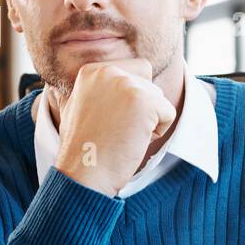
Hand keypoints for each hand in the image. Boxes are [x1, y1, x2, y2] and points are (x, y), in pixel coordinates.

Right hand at [52, 58, 176, 196]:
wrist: (83, 173)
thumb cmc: (82, 148)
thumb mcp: (75, 109)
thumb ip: (89, 91)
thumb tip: (79, 85)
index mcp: (92, 70)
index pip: (136, 70)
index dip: (131, 99)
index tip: (110, 119)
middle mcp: (108, 71)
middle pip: (150, 82)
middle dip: (143, 107)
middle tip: (118, 129)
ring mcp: (126, 84)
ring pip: (159, 98)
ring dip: (149, 120)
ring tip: (123, 135)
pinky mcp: (144, 101)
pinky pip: (169, 113)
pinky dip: (158, 131)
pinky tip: (133, 140)